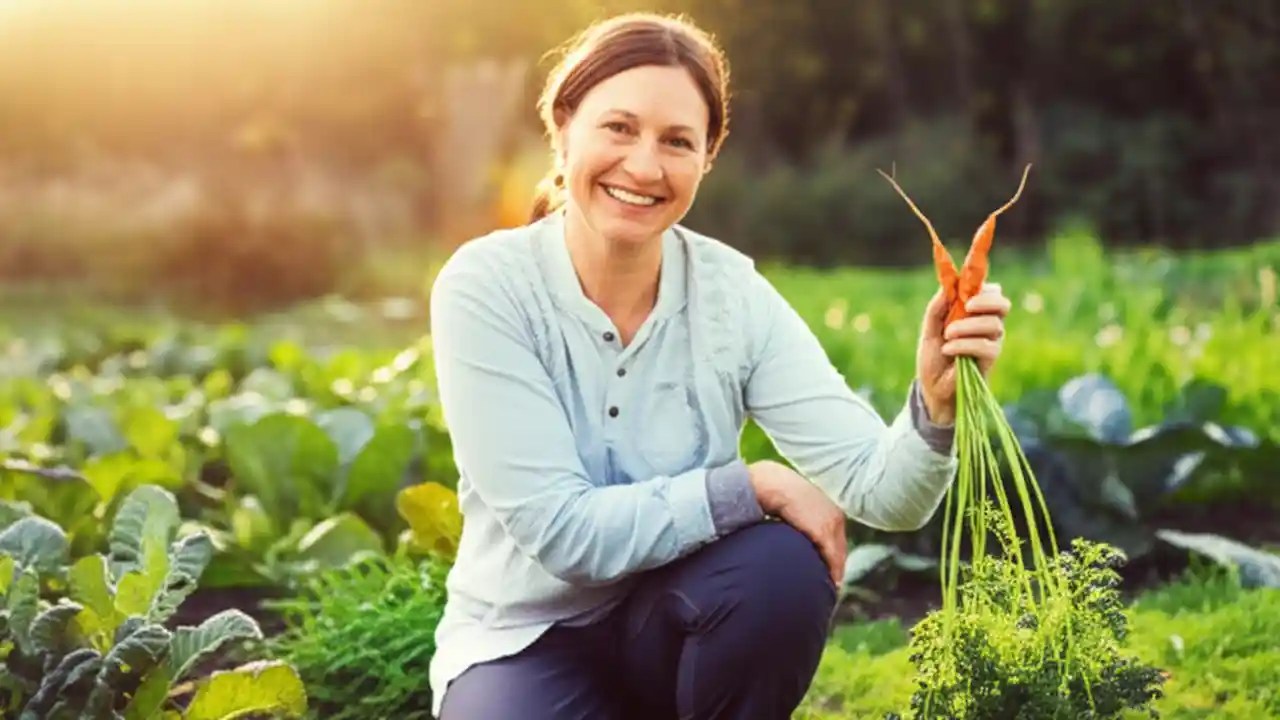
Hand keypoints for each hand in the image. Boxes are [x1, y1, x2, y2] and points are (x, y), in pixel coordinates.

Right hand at [747, 460, 845, 587]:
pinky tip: (830, 582)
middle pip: (841, 548)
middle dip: (838, 565)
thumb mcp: (794, 505)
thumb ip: (800, 518)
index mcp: (831, 510)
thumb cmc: (778, 492)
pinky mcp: (822, 531)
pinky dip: (832, 571)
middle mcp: (836, 517)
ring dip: (836, 571)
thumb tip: (792, 529)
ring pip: (838, 554)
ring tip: (832, 587)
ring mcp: (831, 524)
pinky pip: (831, 557)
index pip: (837, 538)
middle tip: (834, 583)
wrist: (774, 484)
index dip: (834, 554)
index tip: (831, 568)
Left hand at [915, 282, 1011, 424]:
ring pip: (993, 324)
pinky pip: (986, 346)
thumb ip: (936, 309)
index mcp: (976, 314)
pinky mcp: (990, 360)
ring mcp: (992, 342)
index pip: (992, 292)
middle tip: (967, 305)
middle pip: (1002, 304)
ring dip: (967, 326)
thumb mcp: (929, 330)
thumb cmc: (934, 357)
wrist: (932, 388)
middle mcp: (988, 325)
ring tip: (947, 335)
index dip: (984, 286)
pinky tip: (948, 349)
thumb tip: (946, 287)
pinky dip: (965, 344)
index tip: (965, 288)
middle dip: (986, 301)